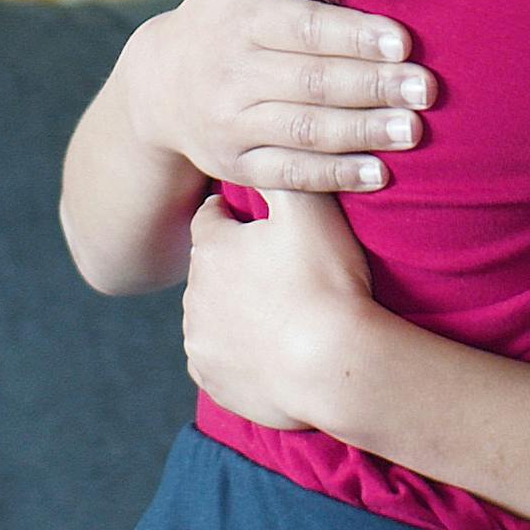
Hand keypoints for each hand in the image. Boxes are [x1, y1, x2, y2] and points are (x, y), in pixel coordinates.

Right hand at [123, 0, 439, 192]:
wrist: (158, 86)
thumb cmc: (218, 7)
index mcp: (239, 18)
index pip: (303, 29)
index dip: (353, 36)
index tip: (402, 42)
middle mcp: (232, 73)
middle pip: (313, 83)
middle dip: (375, 86)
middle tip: (428, 89)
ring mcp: (232, 124)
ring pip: (307, 132)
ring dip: (365, 132)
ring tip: (415, 130)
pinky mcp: (237, 163)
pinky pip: (292, 174)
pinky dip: (337, 176)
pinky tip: (381, 173)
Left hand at [183, 187, 379, 432]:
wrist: (335, 367)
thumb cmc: (326, 283)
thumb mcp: (311, 209)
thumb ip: (285, 171)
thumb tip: (270, 150)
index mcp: (211, 248)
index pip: (210, 217)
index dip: (235, 216)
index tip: (259, 223)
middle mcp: (193, 294)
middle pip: (209, 267)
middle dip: (234, 264)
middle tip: (279, 271)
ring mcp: (200, 340)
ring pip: (209, 313)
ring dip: (232, 309)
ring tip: (276, 313)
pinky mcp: (211, 380)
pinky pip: (215, 359)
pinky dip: (233, 352)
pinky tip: (264, 349)